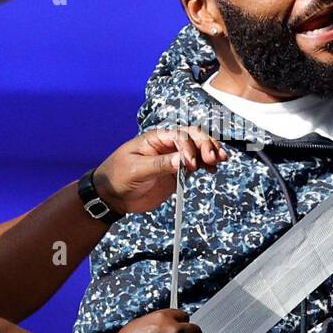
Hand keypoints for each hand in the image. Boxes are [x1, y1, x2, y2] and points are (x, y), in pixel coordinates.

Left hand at [93, 126, 227, 214]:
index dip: (189, 147)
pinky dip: (206, 165)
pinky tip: (213, 169)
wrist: (112, 196)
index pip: (180, 136)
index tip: (190, 164)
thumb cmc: (118, 177)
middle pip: (193, 138)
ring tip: (220, 160)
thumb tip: (183, 160)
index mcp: (156, 139)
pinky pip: (195, 166)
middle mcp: (167, 146)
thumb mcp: (136, 169)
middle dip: (206, 144)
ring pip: (197, 150)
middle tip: (214, 157)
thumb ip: (160, 164)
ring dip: (210, 152)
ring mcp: (173, 159)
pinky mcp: (176, 174)